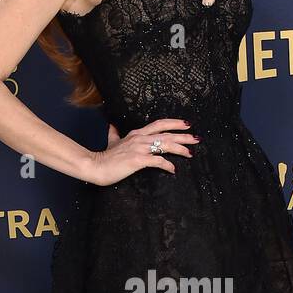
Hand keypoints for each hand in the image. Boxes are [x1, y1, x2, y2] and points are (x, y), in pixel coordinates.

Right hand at [83, 118, 198, 185]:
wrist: (96, 166)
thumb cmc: (105, 157)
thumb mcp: (111, 141)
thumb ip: (114, 134)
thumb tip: (111, 126)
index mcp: (137, 134)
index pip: (159, 124)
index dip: (174, 123)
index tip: (186, 124)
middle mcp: (140, 138)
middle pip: (167, 134)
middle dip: (184, 136)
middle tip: (196, 139)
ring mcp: (139, 148)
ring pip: (165, 145)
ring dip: (180, 149)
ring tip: (190, 154)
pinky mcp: (137, 160)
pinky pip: (157, 161)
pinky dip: (167, 165)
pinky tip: (173, 169)